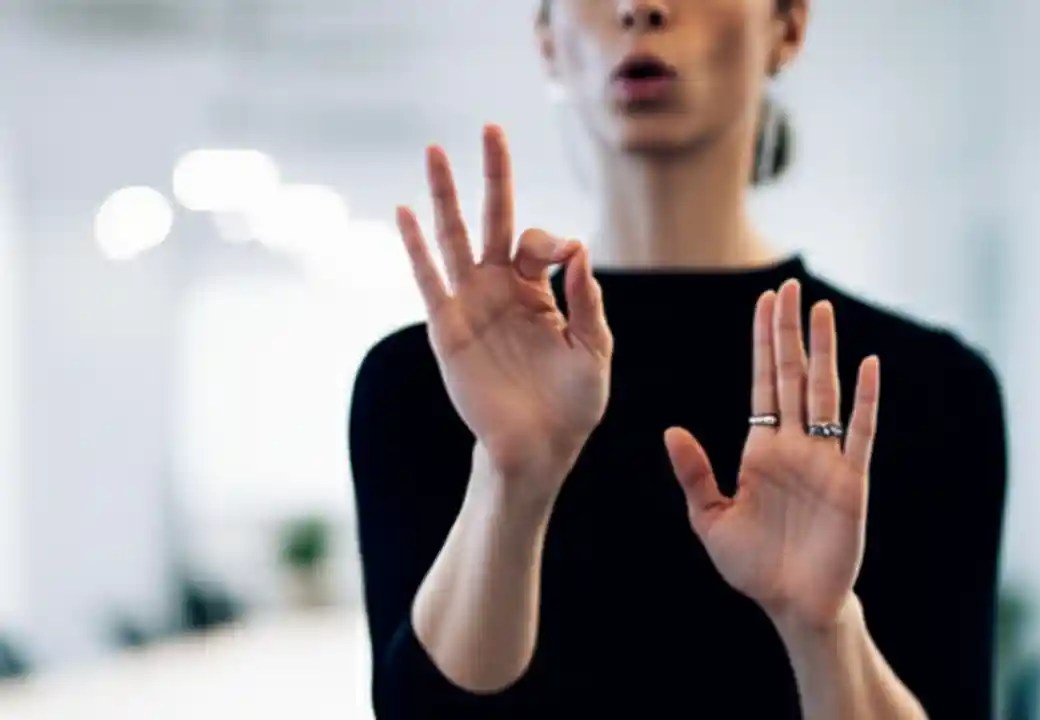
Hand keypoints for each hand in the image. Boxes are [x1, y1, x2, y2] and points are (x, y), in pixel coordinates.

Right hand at [396, 124, 612, 503]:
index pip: (538, 242)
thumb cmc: (572, 403)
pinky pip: (429, 280)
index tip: (564, 258)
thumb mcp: (594, 349)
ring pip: (454, 239)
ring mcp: (471, 305)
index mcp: (538, 292)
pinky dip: (416, 246)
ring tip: (435, 151)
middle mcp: (501, 290)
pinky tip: (405, 211)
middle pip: (493, 220)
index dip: (552, 241)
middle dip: (492, 176)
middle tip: (491, 129)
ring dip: (445, 195)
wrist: (538, 449)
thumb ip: (587, 300)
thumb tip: (579, 248)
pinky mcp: (448, 328)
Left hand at [663, 279, 878, 632]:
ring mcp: (825, 459)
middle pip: (792, 375)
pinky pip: (860, 433)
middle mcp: (794, 445)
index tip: (764, 301)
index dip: (763, 341)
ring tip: (822, 311)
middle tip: (790, 286)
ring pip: (824, 392)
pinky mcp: (851, 482)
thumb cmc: (753, 566)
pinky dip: (865, 400)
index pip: (762, 383)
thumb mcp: (711, 520)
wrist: (792, 605)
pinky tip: (868, 365)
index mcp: (760, 449)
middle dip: (790, 331)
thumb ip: (696, 475)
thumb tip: (672, 431)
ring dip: (825, 351)